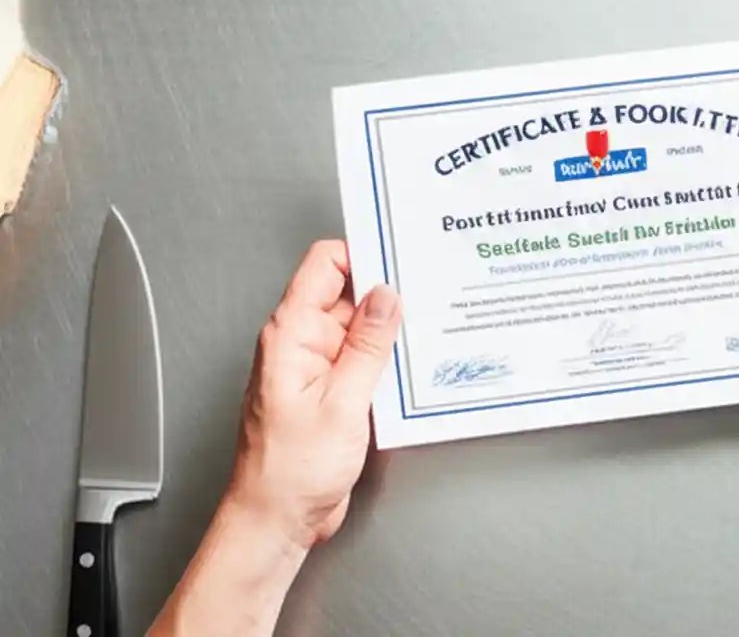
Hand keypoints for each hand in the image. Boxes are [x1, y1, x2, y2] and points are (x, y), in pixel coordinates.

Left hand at [227, 240, 401, 549]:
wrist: (277, 520)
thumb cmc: (289, 473)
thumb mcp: (343, 401)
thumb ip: (369, 344)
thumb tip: (387, 296)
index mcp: (290, 335)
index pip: (324, 266)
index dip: (363, 255)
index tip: (399, 259)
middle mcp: (299, 345)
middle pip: (348, 294)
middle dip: (386, 296)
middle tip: (424, 300)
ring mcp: (315, 368)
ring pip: (359, 330)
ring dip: (389, 334)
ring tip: (421, 339)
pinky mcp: (330, 391)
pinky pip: (361, 361)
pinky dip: (385, 362)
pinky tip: (407, 371)